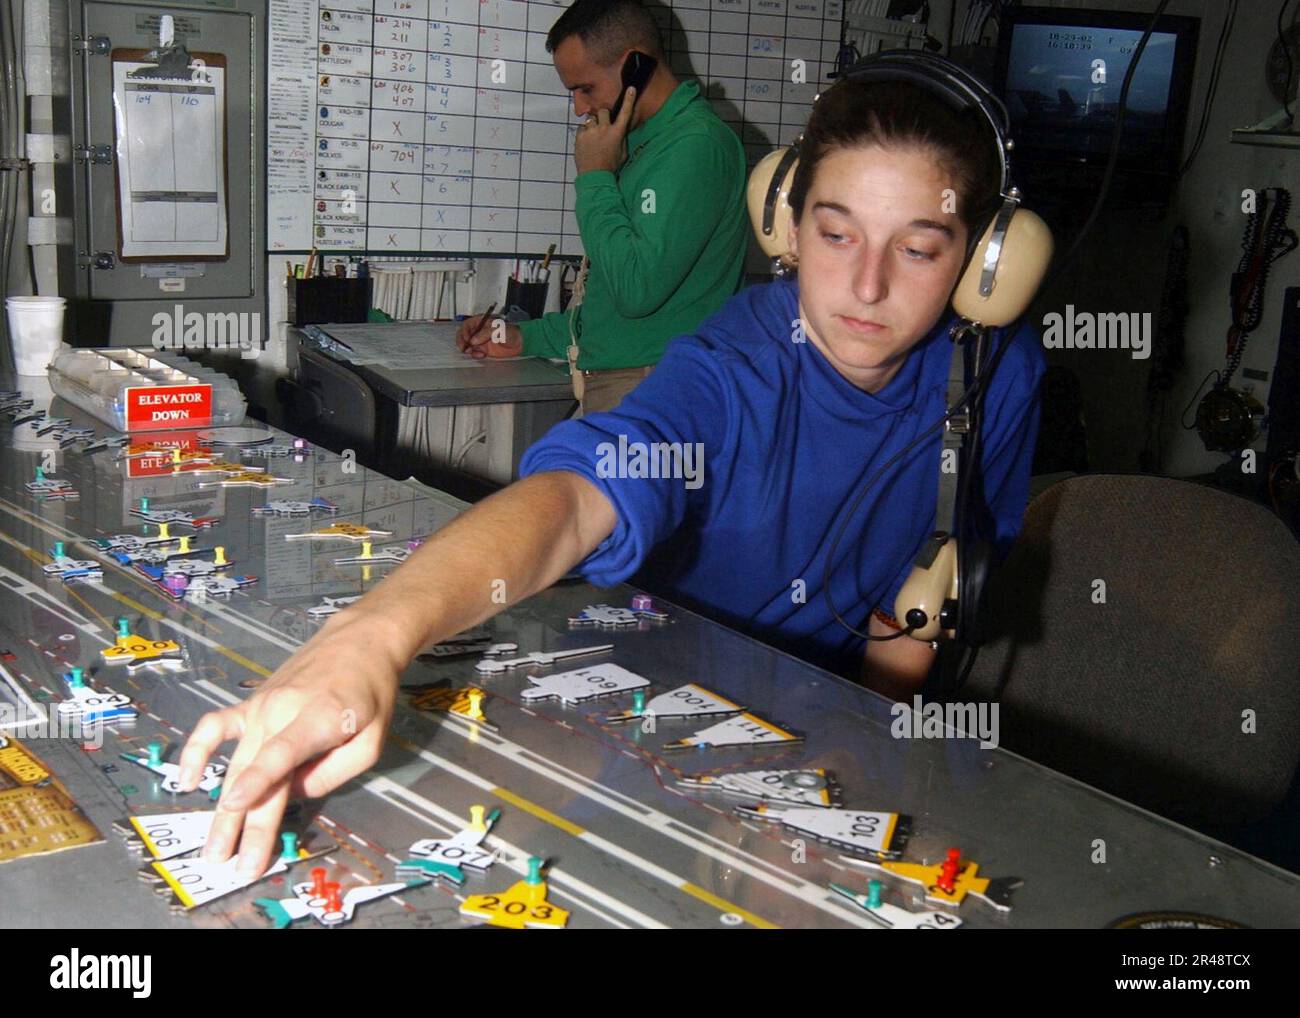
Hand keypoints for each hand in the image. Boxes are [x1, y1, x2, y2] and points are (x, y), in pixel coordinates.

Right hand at [177, 608, 403, 877]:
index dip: (258, 782)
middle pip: (255, 773)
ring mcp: (261, 706)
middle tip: (228, 862)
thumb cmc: (371, 694)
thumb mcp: (371, 741)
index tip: (235, 807)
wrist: (357, 642)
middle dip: (241, 822)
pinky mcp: (251, 704)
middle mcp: (282, 712)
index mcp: (318, 718)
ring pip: (235, 763)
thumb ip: (334, 773)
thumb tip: (293, 795)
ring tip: (213, 846)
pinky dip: (195, 750)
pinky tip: (185, 779)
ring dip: (220, 807)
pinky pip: (215, 726)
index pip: (281, 754)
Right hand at [457, 315, 522, 358]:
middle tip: (464, 348)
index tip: (467, 339)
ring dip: (468, 349)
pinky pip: (474, 352)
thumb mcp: (498, 330)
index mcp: (481, 322)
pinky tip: (482, 355)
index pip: (467, 325)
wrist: (519, 344)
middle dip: (461, 341)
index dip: (464, 332)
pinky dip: (475, 355)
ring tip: (473, 352)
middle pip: (463, 335)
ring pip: (467, 345)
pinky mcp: (483, 350)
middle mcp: (479, 331)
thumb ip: (485, 334)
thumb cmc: (511, 332)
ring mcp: (480, 341)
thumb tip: (473, 340)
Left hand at [574, 87, 635, 174]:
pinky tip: (586, 143)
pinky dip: (584, 133)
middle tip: (602, 126)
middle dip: (603, 116)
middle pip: (603, 110)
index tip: (631, 88)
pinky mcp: (580, 136)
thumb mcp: (622, 153)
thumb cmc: (610, 167)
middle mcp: (604, 129)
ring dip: (593, 125)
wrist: (595, 176)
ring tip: (593, 139)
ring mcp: (591, 132)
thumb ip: (621, 139)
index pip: (625, 113)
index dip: (629, 100)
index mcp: (617, 133)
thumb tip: (619, 131)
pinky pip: (582, 128)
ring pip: (591, 119)